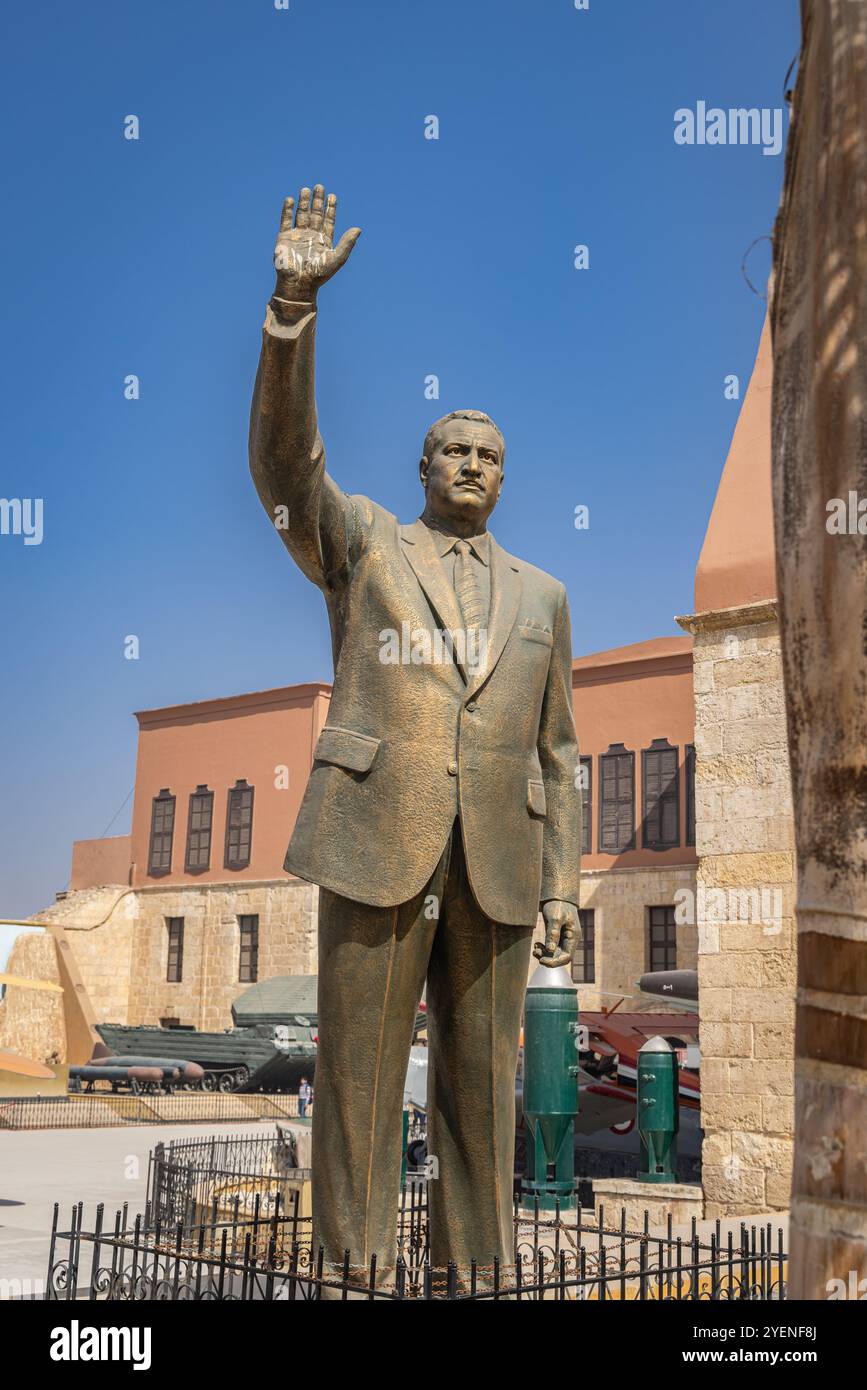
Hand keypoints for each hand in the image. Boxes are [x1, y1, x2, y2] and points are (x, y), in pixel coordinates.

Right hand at [272, 184, 360, 303]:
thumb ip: (347, 243)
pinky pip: (285, 221)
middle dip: (317, 201)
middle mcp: (311, 237)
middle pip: (315, 214)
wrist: (298, 284)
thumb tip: (359, 228)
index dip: (330, 208)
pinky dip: (287, 210)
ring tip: (305, 189)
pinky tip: (290, 200)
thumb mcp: (337, 258)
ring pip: (301, 215)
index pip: (328, 221)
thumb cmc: (319, 275)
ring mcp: (297, 236)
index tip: (332, 196)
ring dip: (303, 202)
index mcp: (324, 241)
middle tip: (320, 187)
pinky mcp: (284, 238)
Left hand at [533, 900, 578, 968]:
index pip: (567, 957)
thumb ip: (553, 933)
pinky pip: (552, 949)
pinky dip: (544, 949)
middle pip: (560, 957)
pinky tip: (537, 944)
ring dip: (544, 954)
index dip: (554, 962)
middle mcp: (570, 940)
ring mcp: (564, 939)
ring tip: (535, 948)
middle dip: (548, 958)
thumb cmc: (558, 905)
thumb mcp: (555, 917)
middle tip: (535, 952)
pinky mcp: (557, 937)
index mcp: (573, 937)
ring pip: (555, 954)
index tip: (541, 961)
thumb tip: (550, 950)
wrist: (557, 896)